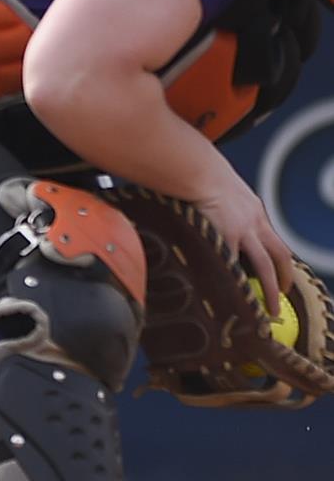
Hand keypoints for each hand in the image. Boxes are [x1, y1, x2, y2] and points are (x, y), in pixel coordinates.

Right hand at [190, 175, 297, 317]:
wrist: (196, 171)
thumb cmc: (199, 177)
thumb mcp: (220, 191)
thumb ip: (222, 209)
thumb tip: (211, 217)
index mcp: (253, 211)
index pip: (273, 241)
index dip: (280, 261)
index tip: (280, 275)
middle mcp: (254, 222)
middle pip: (279, 254)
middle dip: (285, 276)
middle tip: (283, 295)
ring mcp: (242, 231)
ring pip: (264, 265)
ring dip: (270, 289)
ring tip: (270, 309)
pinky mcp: (226, 237)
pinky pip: (232, 265)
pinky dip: (233, 282)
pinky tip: (231, 297)